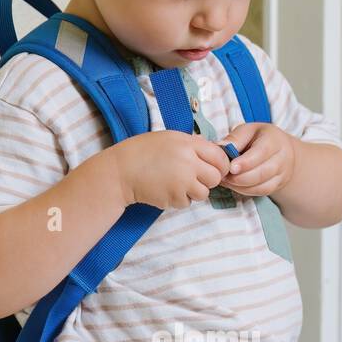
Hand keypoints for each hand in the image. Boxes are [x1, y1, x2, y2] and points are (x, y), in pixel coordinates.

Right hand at [112, 130, 230, 210]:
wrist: (122, 171)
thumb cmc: (144, 152)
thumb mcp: (170, 138)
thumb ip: (193, 145)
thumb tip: (215, 153)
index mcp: (188, 144)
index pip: (219, 157)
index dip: (220, 164)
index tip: (215, 168)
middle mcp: (188, 163)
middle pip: (215, 178)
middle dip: (208, 180)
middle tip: (194, 177)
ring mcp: (182, 182)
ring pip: (203, 193)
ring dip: (194, 191)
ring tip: (177, 183)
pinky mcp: (174, 198)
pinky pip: (187, 203)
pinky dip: (179, 199)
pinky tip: (166, 189)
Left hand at [216, 123, 296, 198]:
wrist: (281, 149)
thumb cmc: (260, 138)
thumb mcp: (248, 131)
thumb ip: (235, 139)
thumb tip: (219, 147)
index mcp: (274, 140)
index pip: (261, 153)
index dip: (246, 163)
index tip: (231, 168)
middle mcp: (282, 158)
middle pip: (262, 173)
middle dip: (240, 178)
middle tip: (223, 176)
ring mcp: (282, 173)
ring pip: (262, 186)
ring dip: (240, 186)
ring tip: (226, 180)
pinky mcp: (278, 185)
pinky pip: (261, 192)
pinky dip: (245, 190)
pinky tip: (234, 185)